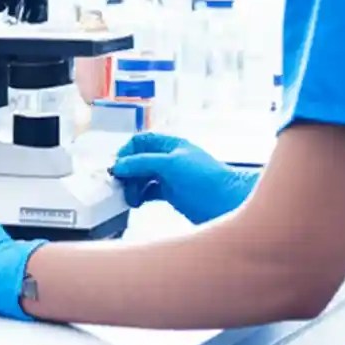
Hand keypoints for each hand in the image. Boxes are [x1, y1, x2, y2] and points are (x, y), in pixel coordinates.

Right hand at [111, 133, 258, 224]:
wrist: (227, 203)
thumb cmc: (206, 179)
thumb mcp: (170, 164)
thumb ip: (143, 162)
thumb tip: (119, 165)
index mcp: (170, 145)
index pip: (141, 142)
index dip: (127, 152)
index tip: (118, 167)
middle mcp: (169, 159)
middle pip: (139, 160)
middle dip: (127, 172)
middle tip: (119, 186)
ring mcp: (170, 177)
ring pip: (142, 177)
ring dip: (132, 186)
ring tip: (130, 199)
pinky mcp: (172, 194)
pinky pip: (149, 192)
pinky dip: (140, 196)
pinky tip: (136, 202)